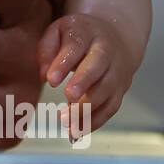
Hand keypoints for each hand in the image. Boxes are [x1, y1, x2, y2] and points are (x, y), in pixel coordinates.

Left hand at [39, 13, 137, 134]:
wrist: (115, 35)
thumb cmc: (77, 36)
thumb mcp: (58, 30)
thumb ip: (46, 49)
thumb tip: (43, 75)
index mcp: (87, 32)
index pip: (76, 46)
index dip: (64, 63)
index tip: (51, 80)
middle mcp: (106, 51)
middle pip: (98, 67)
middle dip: (84, 83)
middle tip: (69, 97)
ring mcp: (117, 71)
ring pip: (107, 91)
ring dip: (88, 109)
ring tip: (67, 123)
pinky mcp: (120, 90)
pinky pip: (111, 108)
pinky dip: (95, 122)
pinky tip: (77, 132)